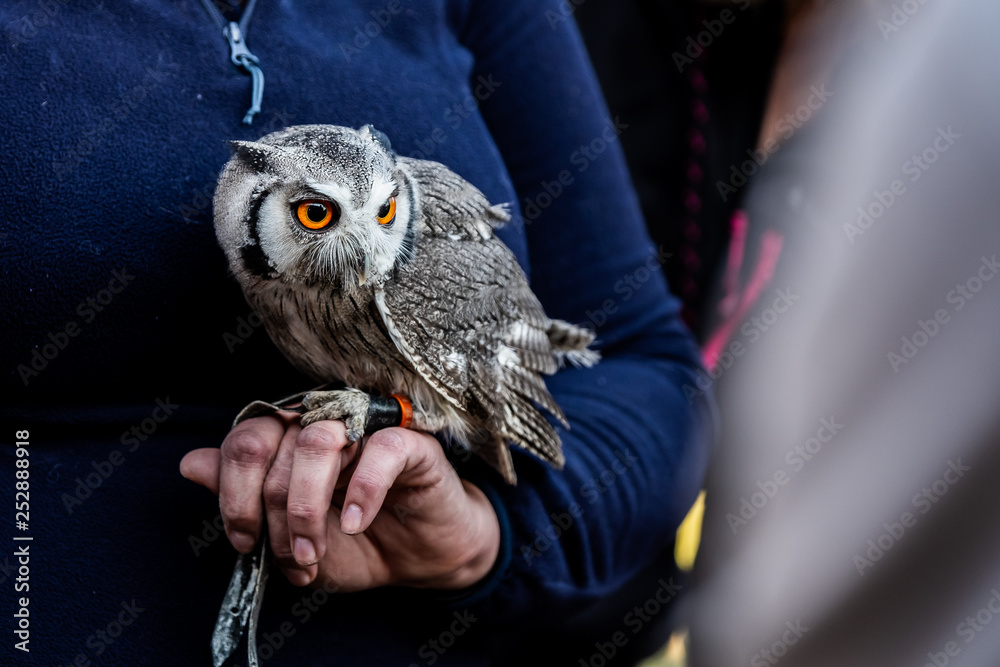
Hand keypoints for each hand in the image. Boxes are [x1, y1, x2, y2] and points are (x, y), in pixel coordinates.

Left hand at [180, 415, 499, 591]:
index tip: (245, 541)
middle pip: (269, 442)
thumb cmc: (355, 543)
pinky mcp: (411, 443)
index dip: (233, 495)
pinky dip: (362, 491)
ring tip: (316, 549)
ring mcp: (366, 429)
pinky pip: (380, 451)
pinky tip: (356, 523)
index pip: (242, 442)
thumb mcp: (289, 537)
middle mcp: (322, 424)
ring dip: (307, 506)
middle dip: (271, 512)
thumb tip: (191, 463)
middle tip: (291, 555)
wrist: (419, 560)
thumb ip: (244, 500)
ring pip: (317, 440)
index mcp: (288, 439)